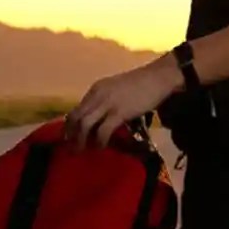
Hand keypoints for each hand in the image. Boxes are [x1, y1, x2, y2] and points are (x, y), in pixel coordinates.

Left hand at [64, 55, 181, 148]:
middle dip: (71, 135)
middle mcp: (97, 95)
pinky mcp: (119, 112)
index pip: (76, 108)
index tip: (70, 138)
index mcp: (96, 89)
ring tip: (82, 151)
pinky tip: (101, 147)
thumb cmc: (142, 84)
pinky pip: (103, 130)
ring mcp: (108, 103)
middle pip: (75, 117)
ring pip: (84, 124)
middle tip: (72, 148)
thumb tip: (100, 120)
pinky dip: (100, 141)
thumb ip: (107, 101)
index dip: (70, 125)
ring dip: (80, 140)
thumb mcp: (117, 90)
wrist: (159, 77)